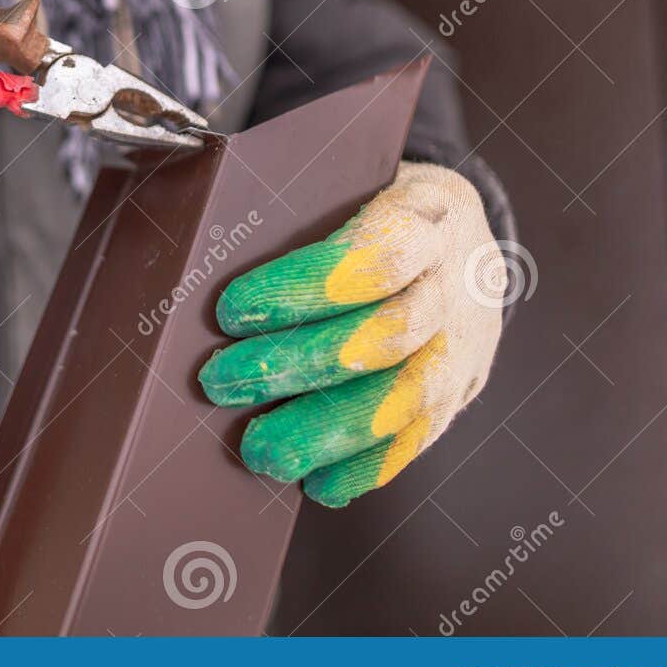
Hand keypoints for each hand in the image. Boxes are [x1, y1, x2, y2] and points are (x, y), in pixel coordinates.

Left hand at [198, 162, 504, 506]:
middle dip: (296, 365)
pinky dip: (367, 467)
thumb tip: (200, 234)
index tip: (232, 310)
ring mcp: (464, 344)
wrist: (466, 240)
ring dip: (325, 430)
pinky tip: (319, 483)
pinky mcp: (460, 392)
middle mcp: (453, 285)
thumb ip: (298, 211)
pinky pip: (420, 438)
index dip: (303, 286)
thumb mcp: (354, 183)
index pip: (373, 256)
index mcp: (425, 218)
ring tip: (260, 450)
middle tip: (220, 381)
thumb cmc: (378, 213)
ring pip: (405, 397)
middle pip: (384, 335)